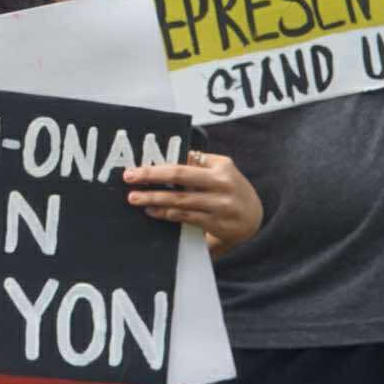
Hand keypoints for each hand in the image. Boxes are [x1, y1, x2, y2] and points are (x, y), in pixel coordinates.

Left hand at [123, 151, 263, 257]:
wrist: (254, 217)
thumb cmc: (229, 187)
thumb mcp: (220, 169)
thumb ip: (198, 163)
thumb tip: (164, 159)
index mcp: (221, 167)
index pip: (184, 164)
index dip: (159, 166)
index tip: (137, 168)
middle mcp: (222, 185)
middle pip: (181, 177)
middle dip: (152, 177)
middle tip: (129, 178)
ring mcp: (220, 206)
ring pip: (180, 201)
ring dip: (155, 199)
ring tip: (135, 198)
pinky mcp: (217, 224)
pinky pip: (186, 218)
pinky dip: (166, 214)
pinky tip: (152, 211)